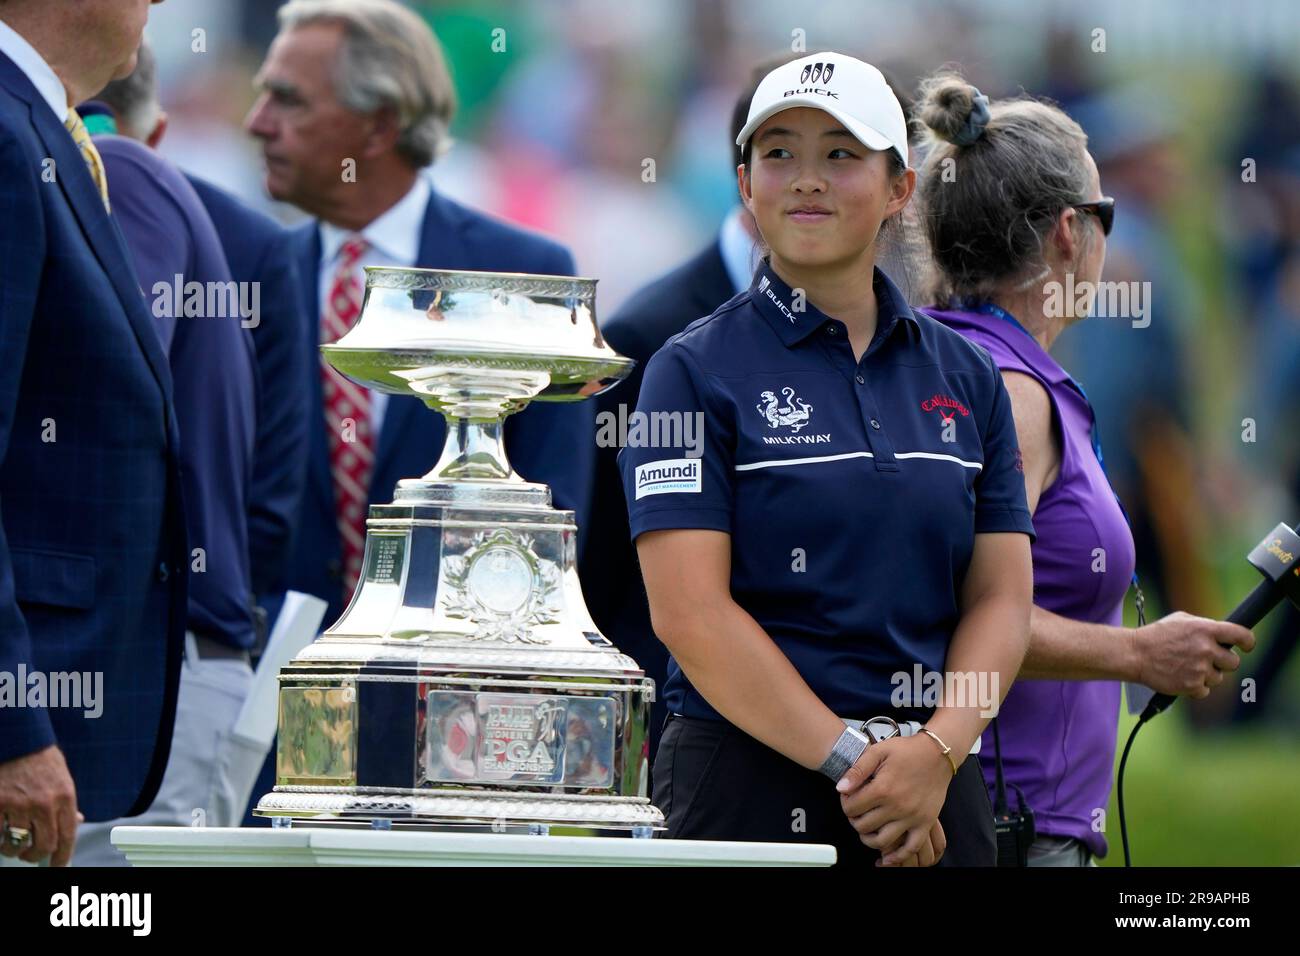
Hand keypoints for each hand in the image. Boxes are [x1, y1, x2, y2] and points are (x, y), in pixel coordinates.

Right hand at [0, 746, 81, 865]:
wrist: (18, 739)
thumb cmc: (41, 758)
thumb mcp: (62, 777)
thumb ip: (67, 803)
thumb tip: (77, 822)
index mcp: (65, 797)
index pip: (68, 836)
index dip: (63, 856)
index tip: (58, 865)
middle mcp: (44, 803)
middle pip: (43, 845)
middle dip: (36, 855)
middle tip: (31, 855)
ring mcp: (19, 805)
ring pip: (17, 844)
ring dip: (14, 849)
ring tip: (13, 844)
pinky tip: (1, 834)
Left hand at [836, 735, 952, 864]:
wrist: (937, 754)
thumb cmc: (907, 751)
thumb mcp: (878, 751)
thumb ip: (857, 770)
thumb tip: (840, 788)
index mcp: (883, 789)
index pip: (852, 807)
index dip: (845, 804)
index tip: (847, 798)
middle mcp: (897, 806)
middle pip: (864, 826)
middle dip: (854, 820)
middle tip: (856, 812)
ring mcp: (912, 817)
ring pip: (883, 842)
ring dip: (869, 839)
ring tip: (867, 830)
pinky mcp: (925, 823)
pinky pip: (911, 847)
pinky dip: (897, 857)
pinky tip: (887, 857)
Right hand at [1133, 611, 1254, 697]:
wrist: (1135, 654)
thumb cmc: (1156, 635)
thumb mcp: (1180, 620)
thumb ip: (1204, 626)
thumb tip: (1220, 635)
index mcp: (1206, 629)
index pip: (1241, 635)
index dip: (1248, 642)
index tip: (1247, 646)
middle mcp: (1206, 649)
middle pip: (1233, 662)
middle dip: (1222, 662)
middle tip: (1207, 660)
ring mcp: (1200, 669)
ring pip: (1218, 678)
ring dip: (1206, 675)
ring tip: (1186, 668)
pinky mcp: (1192, 685)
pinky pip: (1205, 691)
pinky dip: (1195, 687)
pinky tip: (1181, 678)